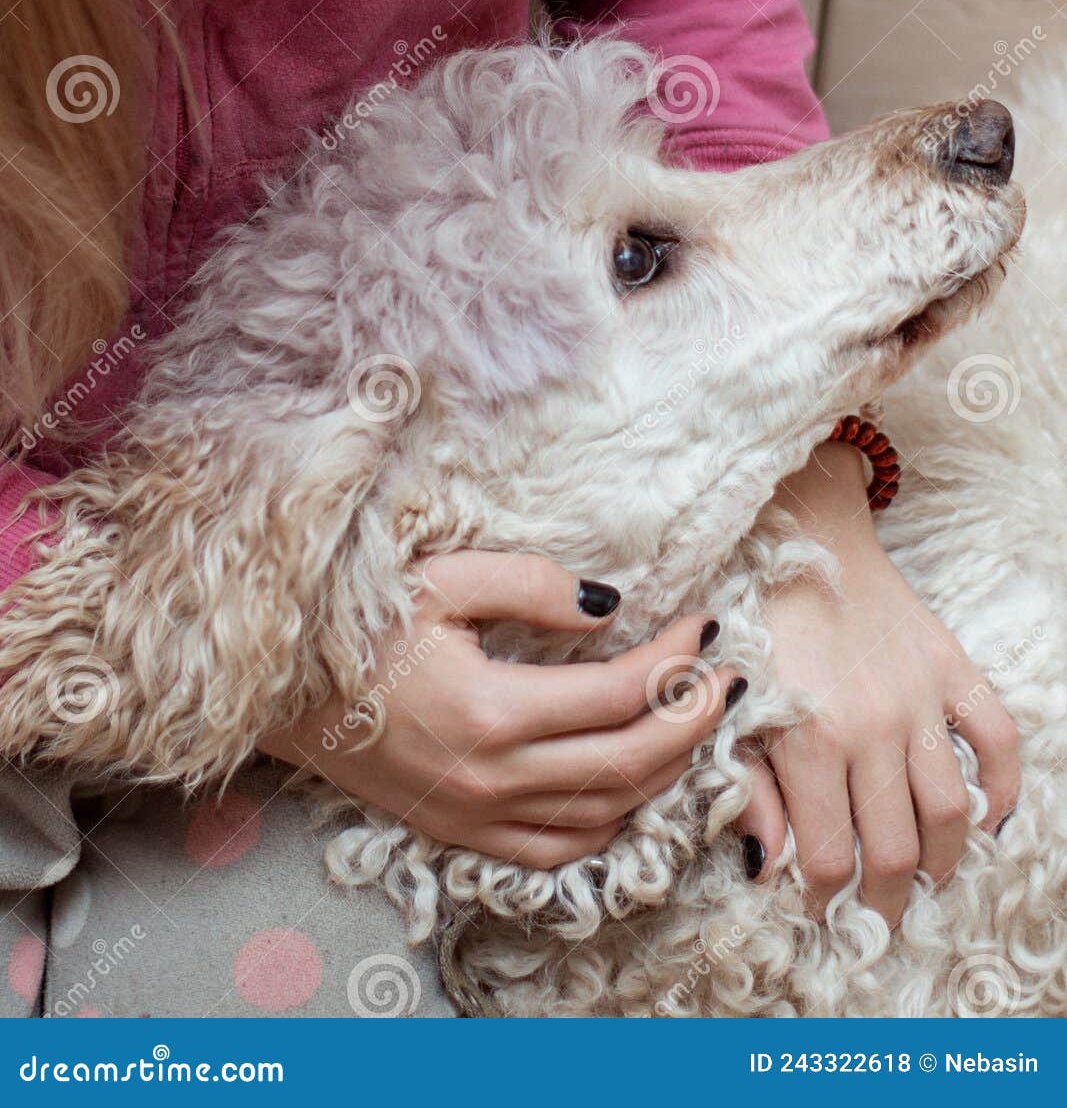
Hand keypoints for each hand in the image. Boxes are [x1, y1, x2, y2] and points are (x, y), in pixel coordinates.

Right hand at [259, 550, 744, 870]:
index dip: (676, 662)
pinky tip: (631, 783)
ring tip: (695, 726)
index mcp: (490, 710)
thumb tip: (612, 608)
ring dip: (664, 774)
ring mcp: (478, 817)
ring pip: (604, 814)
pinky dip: (611, 819)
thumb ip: (533, 585)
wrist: (281, 690)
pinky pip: (560, 848)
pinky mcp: (462, 835)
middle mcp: (492, 778)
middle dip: (693, 723)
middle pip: (629, 763)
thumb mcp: (444, 578)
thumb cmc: (359, 623)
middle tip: (728, 680)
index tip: (706, 625)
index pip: (619, 695)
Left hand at [737, 444, 1019, 926]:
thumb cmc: (747, 615)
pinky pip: (998, 741)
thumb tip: (769, 866)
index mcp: (807, 737)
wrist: (794, 527)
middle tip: (872, 918)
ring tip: (920, 879)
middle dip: (883, 902)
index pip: (831, 858)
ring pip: (952, 814)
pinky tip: (984, 818)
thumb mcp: (726, 702)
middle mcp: (871, 725)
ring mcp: (919, 697)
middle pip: (896, 851)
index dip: (826, 900)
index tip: (819, 910)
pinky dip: (1002, 789)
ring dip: (941, 863)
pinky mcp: (951, 666)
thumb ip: (750, 786)